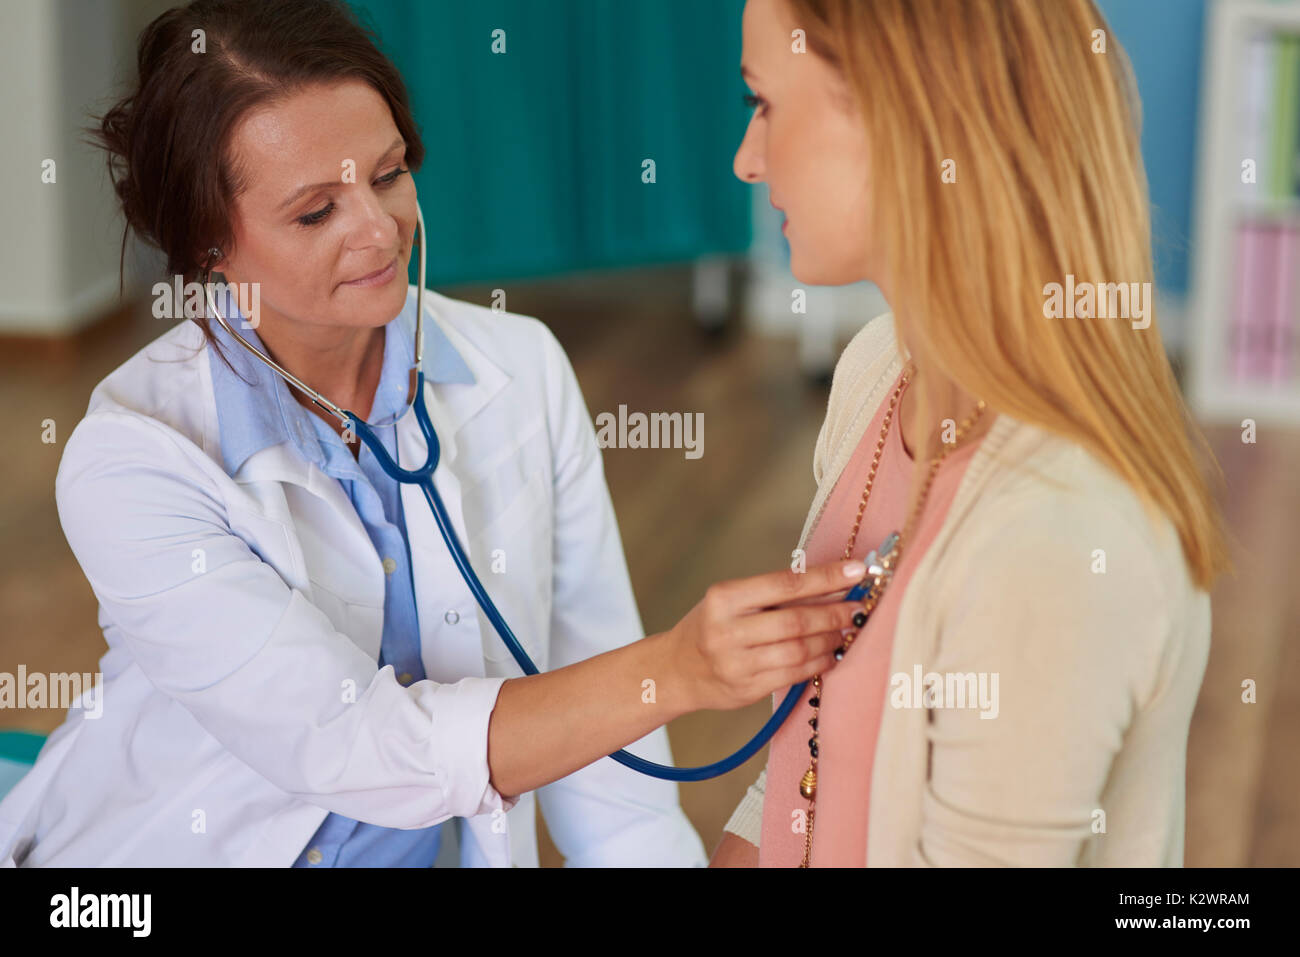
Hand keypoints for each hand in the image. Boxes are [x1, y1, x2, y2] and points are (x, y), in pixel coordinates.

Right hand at [665, 560, 867, 711]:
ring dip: (831, 639)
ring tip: (846, 631)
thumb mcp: (732, 600)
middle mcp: (727, 630)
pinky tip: (831, 653)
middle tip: (859, 608)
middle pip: (796, 620)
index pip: (785, 583)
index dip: (826, 577)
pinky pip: (794, 674)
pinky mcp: (747, 689)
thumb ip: (776, 594)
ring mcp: (736, 663)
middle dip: (835, 613)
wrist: (676, 669)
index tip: (858, 571)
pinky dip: (820, 662)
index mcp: (724, 598)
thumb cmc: (713, 626)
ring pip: (799, 650)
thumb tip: (836, 582)